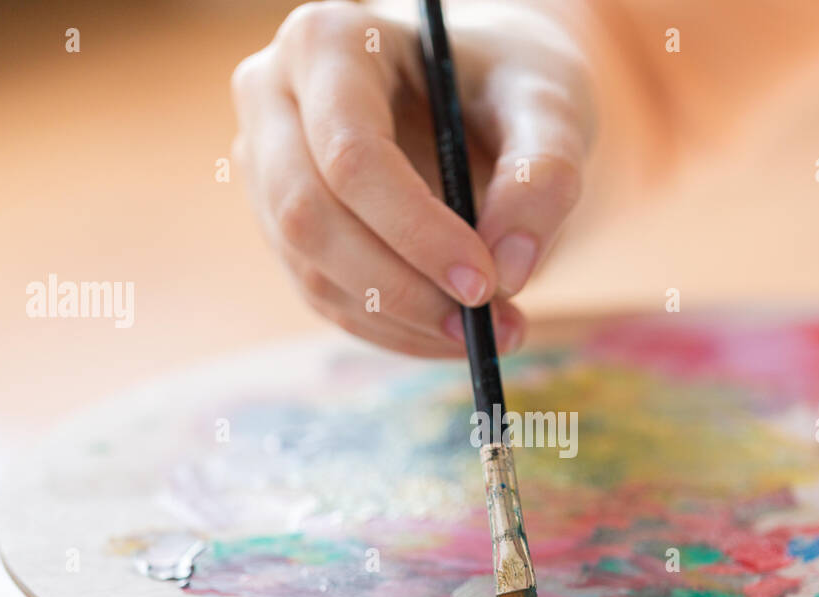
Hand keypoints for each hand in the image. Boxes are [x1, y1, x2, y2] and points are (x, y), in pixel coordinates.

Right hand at [231, 1, 594, 355]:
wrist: (481, 91)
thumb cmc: (510, 83)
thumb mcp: (550, 106)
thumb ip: (544, 175)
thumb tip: (510, 270)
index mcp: (330, 43)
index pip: (350, 155)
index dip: (415, 231)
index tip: (486, 282)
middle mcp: (275, 98)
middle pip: (310, 217)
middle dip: (400, 288)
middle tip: (487, 326)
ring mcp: (268, 168)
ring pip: (312, 270)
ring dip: (402, 321)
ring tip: (490, 331)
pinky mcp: (282, 226)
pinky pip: (325, 298)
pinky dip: (394, 329)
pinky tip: (454, 332)